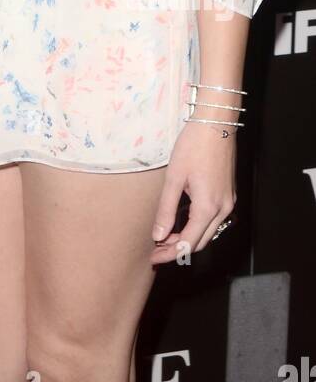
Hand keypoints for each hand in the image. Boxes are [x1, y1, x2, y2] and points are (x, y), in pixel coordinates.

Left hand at [149, 122, 236, 265]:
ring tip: (164, 237)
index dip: (169, 253)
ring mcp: (228, 202)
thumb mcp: (174, 178)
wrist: (216, 123)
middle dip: (177, 249)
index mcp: (208, 208)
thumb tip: (158, 235)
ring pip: (208, 233)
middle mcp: (223, 210)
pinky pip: (213, 220)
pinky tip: (181, 222)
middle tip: (156, 250)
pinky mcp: (229, 195)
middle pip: (200, 242)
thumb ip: (166, 209)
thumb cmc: (193, 146)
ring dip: (188, 239)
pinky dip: (197, 227)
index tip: (153, 258)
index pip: (187, 243)